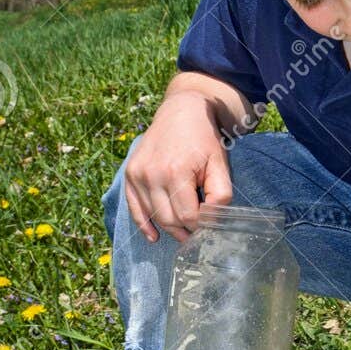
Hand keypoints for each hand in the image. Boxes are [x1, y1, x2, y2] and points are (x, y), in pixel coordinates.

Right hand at [125, 93, 231, 242]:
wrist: (181, 112)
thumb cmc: (204, 139)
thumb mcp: (220, 163)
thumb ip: (221, 193)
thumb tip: (212, 219)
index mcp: (176, 172)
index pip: (188, 216)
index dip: (201, 226)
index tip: (209, 226)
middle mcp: (152, 174)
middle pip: (169, 220)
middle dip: (185, 232)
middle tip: (198, 234)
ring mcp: (137, 174)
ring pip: (154, 216)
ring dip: (169, 229)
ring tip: (184, 232)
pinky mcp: (130, 174)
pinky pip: (134, 208)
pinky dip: (143, 224)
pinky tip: (154, 236)